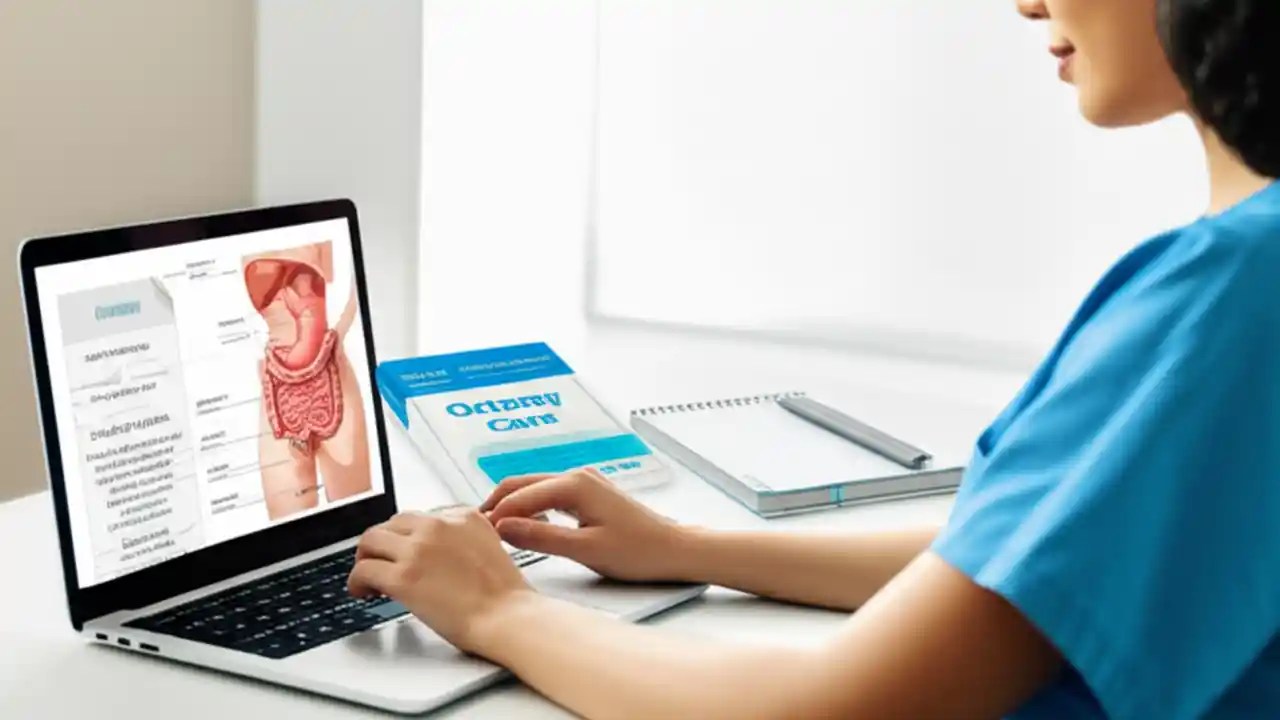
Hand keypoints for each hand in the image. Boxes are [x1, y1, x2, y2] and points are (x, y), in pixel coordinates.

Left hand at [347, 508, 536, 654]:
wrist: (507, 616)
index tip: (405, 551)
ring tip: (368, 576)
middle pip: (393, 523)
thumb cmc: (504, 595)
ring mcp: (418, 549)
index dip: (409, 537)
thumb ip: (461, 540)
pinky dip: (357, 582)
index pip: (421, 516)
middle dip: (385, 543)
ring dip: (366, 558)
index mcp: (462, 516)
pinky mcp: (402, 577)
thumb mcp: (489, 547)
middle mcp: (438, 525)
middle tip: (382, 562)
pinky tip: (363, 592)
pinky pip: (364, 570)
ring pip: (371, 540)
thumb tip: (436, 553)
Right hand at [482, 469, 687, 582]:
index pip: (520, 495)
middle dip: (498, 503)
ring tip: (494, 529)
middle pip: (523, 483)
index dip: (495, 514)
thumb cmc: (638, 551)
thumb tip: (503, 528)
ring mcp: (585, 482)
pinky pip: (551, 494)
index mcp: (574, 485)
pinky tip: (526, 525)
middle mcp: (577, 476)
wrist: (674, 549)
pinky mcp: (590, 493)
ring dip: (514, 505)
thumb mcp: (585, 549)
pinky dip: (533, 507)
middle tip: (475, 527)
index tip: (476, 533)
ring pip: (536, 488)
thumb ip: (541, 537)